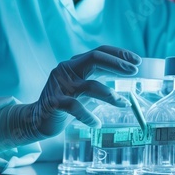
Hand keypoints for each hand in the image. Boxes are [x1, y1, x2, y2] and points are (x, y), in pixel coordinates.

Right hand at [0, 46, 140, 152]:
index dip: (119, 53)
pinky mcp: (54, 102)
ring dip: (110, 94)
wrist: (37, 119)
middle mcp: (66, 70)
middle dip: (117, 64)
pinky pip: (76, 108)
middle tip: (134, 72)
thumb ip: (98, 79)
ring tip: (123, 103)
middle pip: (94, 58)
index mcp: (74, 64)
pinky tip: (98, 123)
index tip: (137, 61)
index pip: (99, 51)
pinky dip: (89, 116)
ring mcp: (60, 85)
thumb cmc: (66, 103)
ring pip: (89, 85)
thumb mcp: (83, 87)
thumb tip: (126, 73)